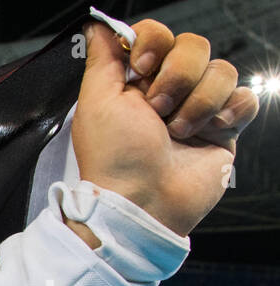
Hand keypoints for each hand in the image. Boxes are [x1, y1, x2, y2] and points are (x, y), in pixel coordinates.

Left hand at [71, 19, 259, 236]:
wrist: (142, 201)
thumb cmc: (115, 157)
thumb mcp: (96, 102)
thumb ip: (102, 59)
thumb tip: (99, 26)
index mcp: (136, 82)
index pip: (158, 35)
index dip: (155, 43)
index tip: (141, 67)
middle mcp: (168, 91)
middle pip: (194, 46)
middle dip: (177, 76)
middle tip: (158, 110)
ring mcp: (199, 109)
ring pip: (222, 70)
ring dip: (199, 101)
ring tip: (178, 132)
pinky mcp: (225, 129)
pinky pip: (245, 97)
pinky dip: (229, 112)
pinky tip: (210, 132)